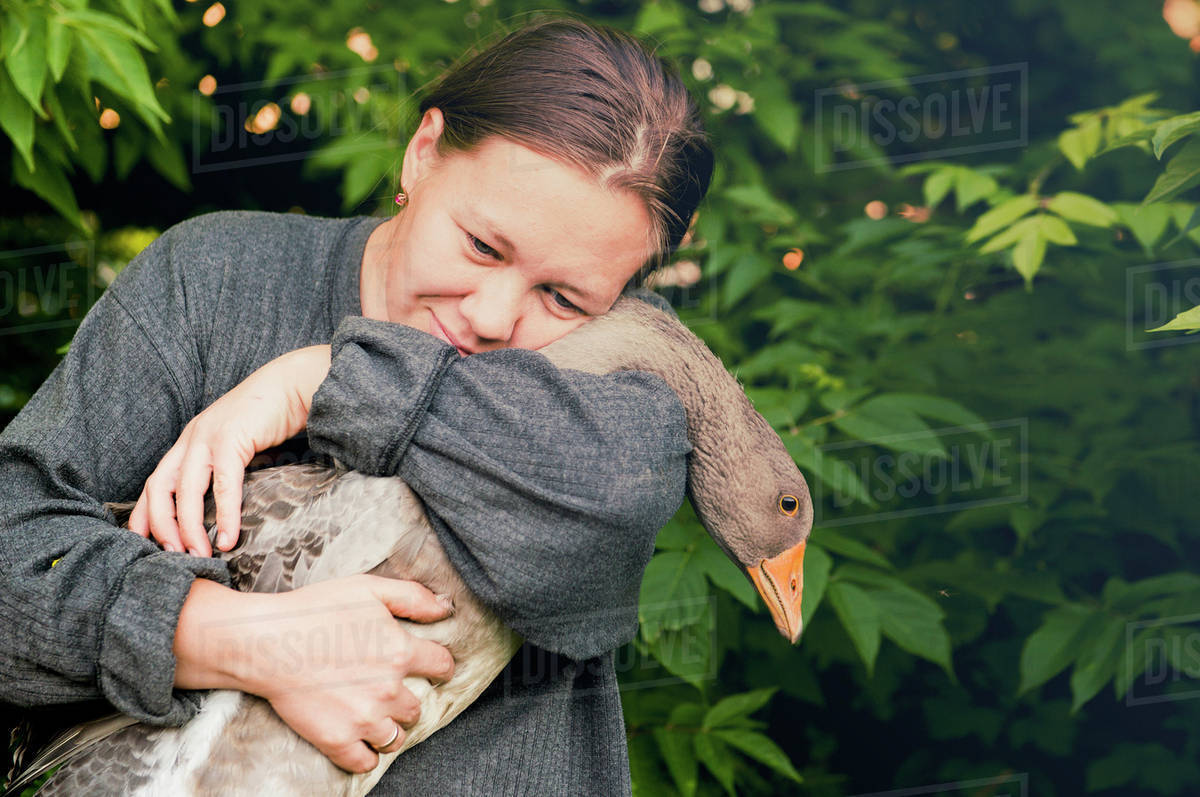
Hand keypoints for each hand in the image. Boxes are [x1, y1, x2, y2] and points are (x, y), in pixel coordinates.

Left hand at [128, 345, 331, 555]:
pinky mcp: (232, 438)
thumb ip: (225, 468)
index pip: (155, 483)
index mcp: (190, 441)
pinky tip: (229, 537)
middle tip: (172, 556)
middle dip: (160, 527)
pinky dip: (225, 515)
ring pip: (185, 490)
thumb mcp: (239, 444)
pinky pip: (223, 484)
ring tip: (200, 554)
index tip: (147, 545)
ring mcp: (208, 436)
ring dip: (189, 528)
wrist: (294, 384)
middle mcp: (191, 438)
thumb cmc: (272, 417)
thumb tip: (226, 507)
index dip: (146, 516)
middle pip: (159, 488)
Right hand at [175, 575, 455, 772]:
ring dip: (389, 728)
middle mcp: (388, 689)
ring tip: (373, 716)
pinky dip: (366, 754)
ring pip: (395, 737)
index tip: (431, 667)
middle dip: (407, 699)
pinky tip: (359, 740)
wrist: (266, 643)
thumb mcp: (368, 588)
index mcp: (400, 651)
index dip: (438, 665)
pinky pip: (366, 761)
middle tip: (388, 691)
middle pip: (417, 707)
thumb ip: (412, 597)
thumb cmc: (315, 610)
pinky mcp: (337, 740)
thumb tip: (447, 607)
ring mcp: (364, 719)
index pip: (442, 666)